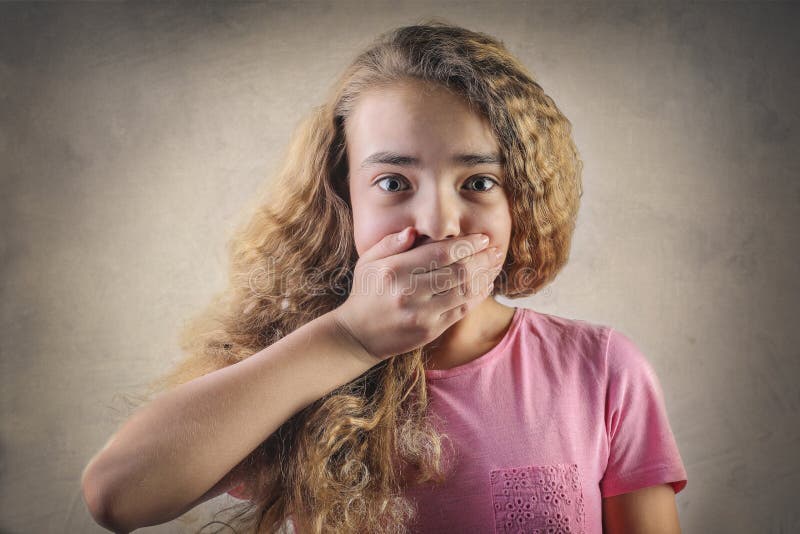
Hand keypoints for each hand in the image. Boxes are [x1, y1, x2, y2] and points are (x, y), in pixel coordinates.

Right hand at [332, 227, 503, 363]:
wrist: (357, 335)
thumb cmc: (366, 293)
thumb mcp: (368, 262)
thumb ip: (390, 243)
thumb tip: (414, 231)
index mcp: (394, 270)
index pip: (440, 252)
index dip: (467, 244)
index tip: (482, 237)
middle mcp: (408, 292)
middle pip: (457, 271)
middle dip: (481, 258)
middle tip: (494, 249)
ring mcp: (421, 314)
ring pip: (464, 291)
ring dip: (485, 276)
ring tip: (495, 264)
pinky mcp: (430, 331)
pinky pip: (461, 310)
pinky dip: (478, 296)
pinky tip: (486, 285)